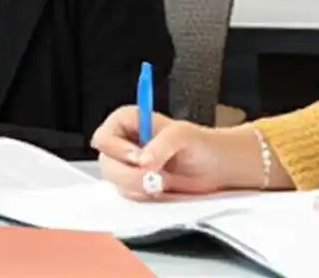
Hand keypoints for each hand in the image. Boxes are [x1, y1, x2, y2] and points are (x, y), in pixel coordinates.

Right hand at [91, 106, 251, 198]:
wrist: (214, 167)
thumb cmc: (200, 144)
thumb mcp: (183, 135)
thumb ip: (162, 144)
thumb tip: (144, 161)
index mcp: (126, 122)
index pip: (104, 138)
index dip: (119, 150)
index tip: (141, 158)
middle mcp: (121, 144)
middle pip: (107, 165)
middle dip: (133, 175)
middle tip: (157, 176)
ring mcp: (126, 166)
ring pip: (117, 183)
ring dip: (142, 187)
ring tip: (166, 180)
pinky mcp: (134, 185)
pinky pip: (129, 196)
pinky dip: (147, 196)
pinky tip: (163, 188)